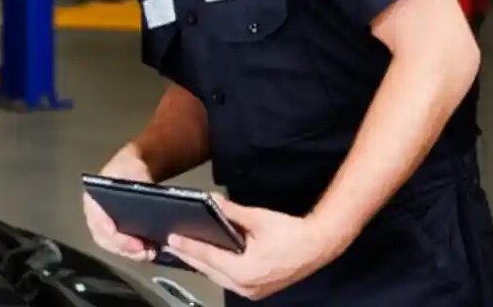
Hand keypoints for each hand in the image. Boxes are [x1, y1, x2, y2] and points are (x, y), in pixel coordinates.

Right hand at [83, 143, 156, 261]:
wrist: (134, 170)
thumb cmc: (128, 168)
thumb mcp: (131, 166)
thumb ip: (136, 177)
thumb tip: (145, 191)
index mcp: (92, 200)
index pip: (97, 220)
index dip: (109, 231)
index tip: (125, 237)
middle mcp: (96, 218)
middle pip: (105, 239)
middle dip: (124, 248)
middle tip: (143, 250)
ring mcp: (107, 228)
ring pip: (115, 247)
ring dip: (132, 254)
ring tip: (150, 253)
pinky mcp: (119, 235)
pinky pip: (124, 249)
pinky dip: (137, 253)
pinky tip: (152, 251)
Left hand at [165, 194, 346, 300]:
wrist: (318, 245)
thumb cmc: (293, 233)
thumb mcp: (258, 218)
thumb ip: (231, 212)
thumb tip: (211, 201)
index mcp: (245, 270)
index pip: (208, 256)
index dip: (189, 246)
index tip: (173, 239)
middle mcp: (246, 285)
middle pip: (209, 270)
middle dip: (190, 257)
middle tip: (173, 244)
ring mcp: (252, 291)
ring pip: (218, 278)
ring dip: (202, 265)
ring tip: (187, 251)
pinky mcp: (257, 289)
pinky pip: (229, 280)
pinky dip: (217, 270)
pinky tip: (210, 260)